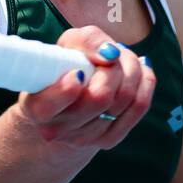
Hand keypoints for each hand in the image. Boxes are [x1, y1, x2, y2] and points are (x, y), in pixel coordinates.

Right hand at [13, 26, 154, 151]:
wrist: (70, 98)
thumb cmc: (65, 65)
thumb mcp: (68, 44)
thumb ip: (86, 41)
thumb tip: (110, 55)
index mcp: (38, 106)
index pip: (49, 106)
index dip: (67, 89)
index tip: (78, 72)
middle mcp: (58, 129)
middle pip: (100, 97)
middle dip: (113, 67)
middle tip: (111, 54)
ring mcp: (83, 139)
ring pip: (125, 100)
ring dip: (131, 69)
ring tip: (122, 59)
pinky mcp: (108, 141)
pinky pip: (139, 107)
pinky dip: (144, 82)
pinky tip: (137, 71)